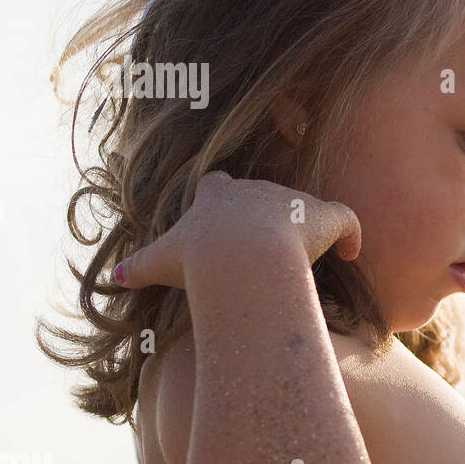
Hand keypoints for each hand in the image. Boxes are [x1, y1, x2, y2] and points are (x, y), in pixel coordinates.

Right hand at [112, 170, 361, 290]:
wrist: (240, 257)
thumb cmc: (197, 260)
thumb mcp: (159, 263)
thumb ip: (137, 268)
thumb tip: (114, 277)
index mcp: (217, 196)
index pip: (218, 186)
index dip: (221, 199)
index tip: (222, 218)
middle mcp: (254, 189)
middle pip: (263, 195)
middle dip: (266, 217)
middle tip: (269, 247)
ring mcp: (291, 199)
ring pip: (303, 207)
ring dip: (306, 229)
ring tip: (309, 256)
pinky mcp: (323, 215)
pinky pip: (346, 219)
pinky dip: (350, 236)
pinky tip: (349, 255)